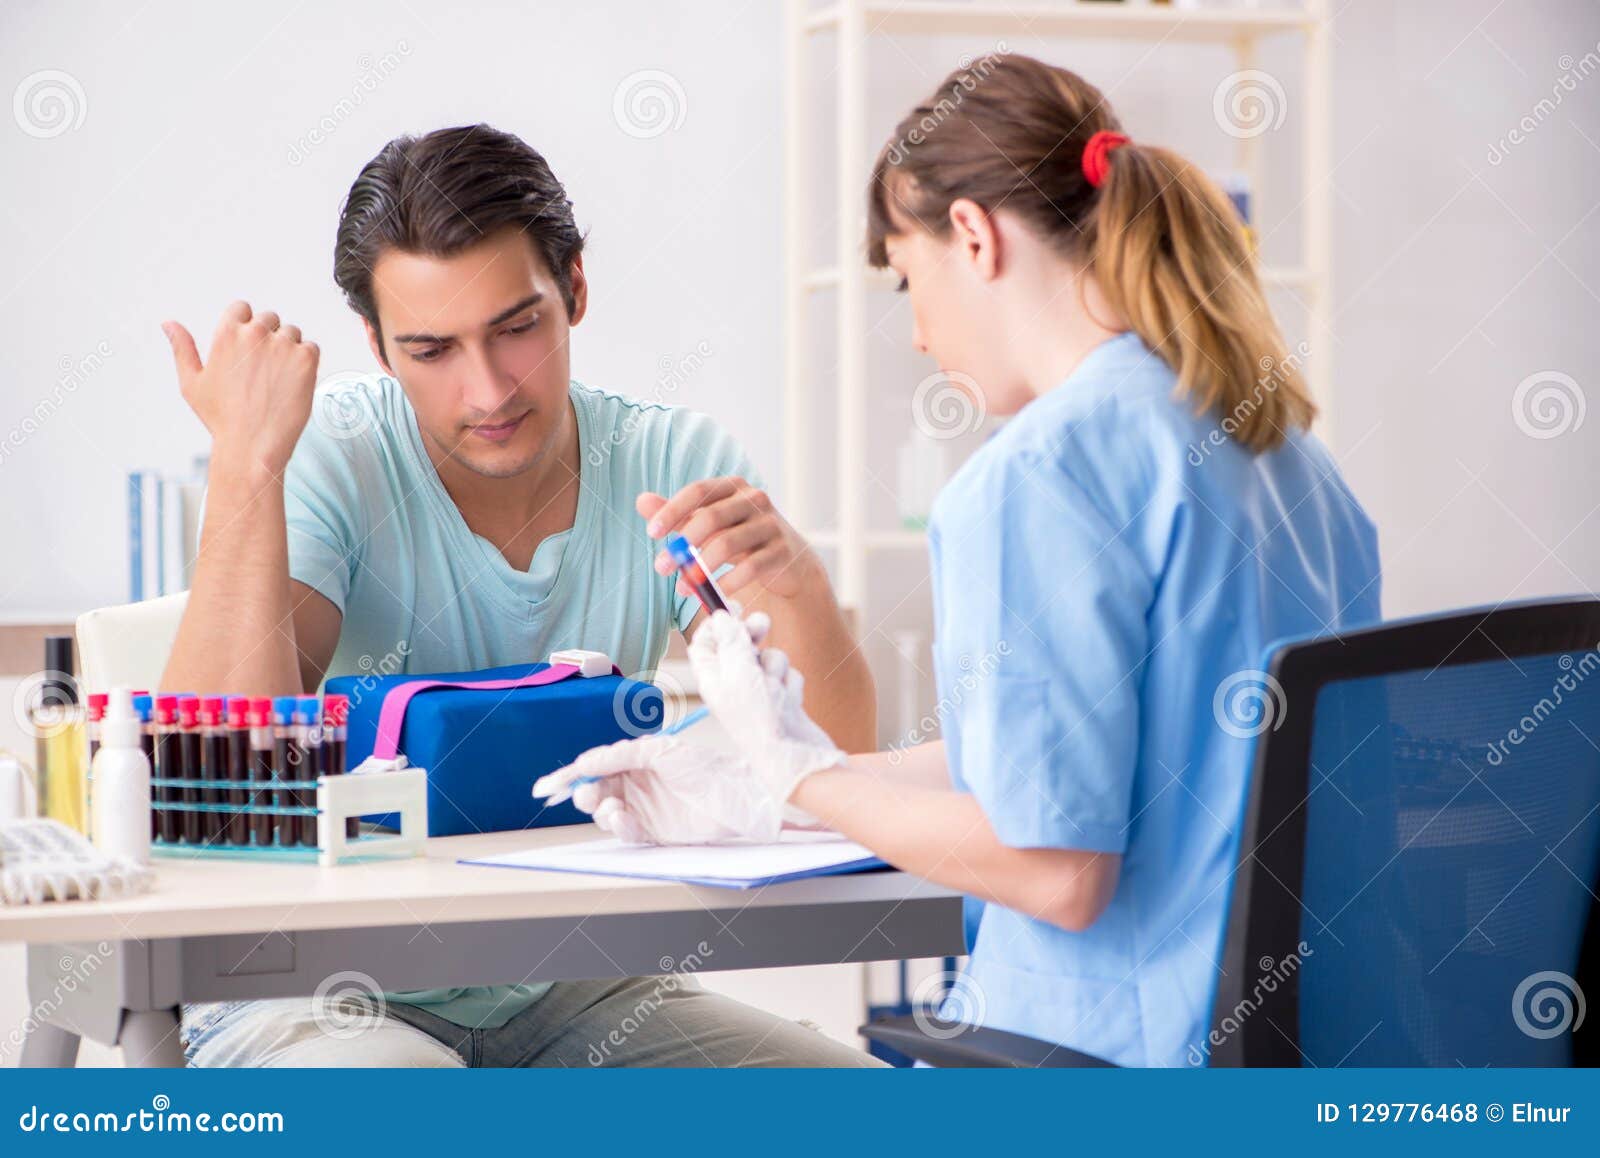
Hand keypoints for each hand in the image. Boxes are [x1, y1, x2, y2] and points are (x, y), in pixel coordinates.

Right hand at [163, 301, 320, 478]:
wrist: (252, 446)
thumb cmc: (220, 419)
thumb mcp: (192, 383)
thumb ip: (182, 348)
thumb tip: (168, 323)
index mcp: (226, 334)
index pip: (242, 308)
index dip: (246, 326)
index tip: (247, 350)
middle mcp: (255, 333)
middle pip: (270, 319)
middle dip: (268, 338)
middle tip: (263, 372)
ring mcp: (283, 345)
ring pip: (292, 333)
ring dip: (289, 349)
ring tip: (277, 381)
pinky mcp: (306, 359)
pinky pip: (312, 348)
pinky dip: (307, 362)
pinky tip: (293, 384)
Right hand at [533, 734, 783, 844]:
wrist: (739, 798)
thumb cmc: (707, 767)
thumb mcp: (661, 751)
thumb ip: (620, 755)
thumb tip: (585, 763)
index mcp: (635, 759)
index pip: (595, 766)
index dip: (569, 776)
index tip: (545, 787)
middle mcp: (636, 784)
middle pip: (595, 791)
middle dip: (584, 793)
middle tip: (585, 795)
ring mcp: (644, 809)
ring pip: (606, 813)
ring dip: (601, 811)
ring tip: (611, 806)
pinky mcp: (654, 833)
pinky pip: (625, 832)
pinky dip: (617, 826)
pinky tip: (620, 817)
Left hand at [637, 477, 822, 599]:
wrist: (788, 562)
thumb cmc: (741, 538)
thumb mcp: (709, 524)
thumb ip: (679, 514)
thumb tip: (641, 501)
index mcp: (733, 487)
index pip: (698, 491)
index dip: (672, 510)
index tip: (651, 533)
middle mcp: (754, 499)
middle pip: (712, 517)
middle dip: (683, 545)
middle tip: (662, 567)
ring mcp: (770, 524)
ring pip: (728, 544)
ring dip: (700, 568)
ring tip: (683, 587)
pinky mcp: (782, 551)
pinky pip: (750, 567)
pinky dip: (727, 582)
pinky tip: (712, 592)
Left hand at [686, 610, 844, 799]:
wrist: (795, 756)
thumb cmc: (761, 719)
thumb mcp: (739, 671)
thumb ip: (730, 640)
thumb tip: (720, 617)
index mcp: (712, 679)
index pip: (705, 643)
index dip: (716, 623)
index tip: (732, 606)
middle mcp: (733, 686)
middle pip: (739, 646)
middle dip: (753, 635)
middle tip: (761, 624)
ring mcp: (759, 695)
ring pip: (768, 658)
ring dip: (776, 665)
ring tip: (776, 687)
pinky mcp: (783, 701)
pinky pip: (788, 676)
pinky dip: (791, 683)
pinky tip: (789, 702)